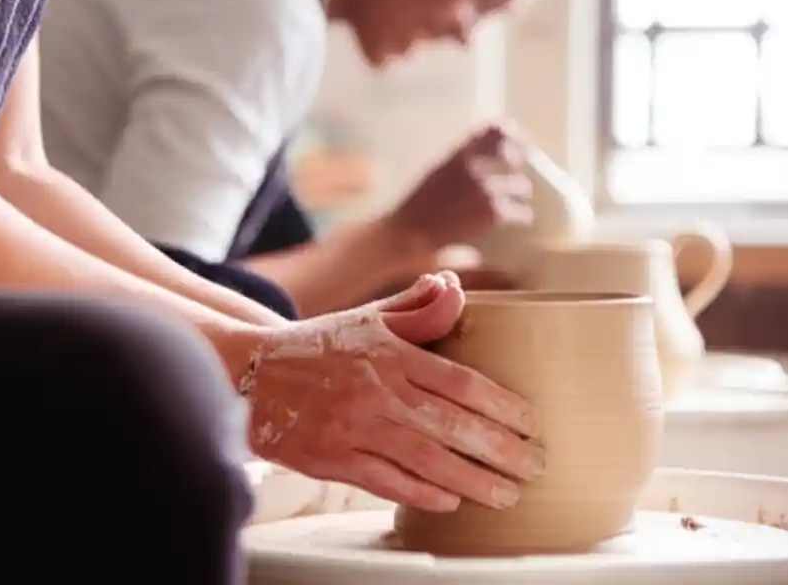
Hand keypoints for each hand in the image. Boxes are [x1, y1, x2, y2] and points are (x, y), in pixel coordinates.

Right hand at [242, 272, 544, 511]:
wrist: (253, 373)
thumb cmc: (322, 345)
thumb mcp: (369, 318)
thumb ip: (418, 308)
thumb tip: (456, 286)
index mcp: (390, 353)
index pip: (459, 381)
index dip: (501, 405)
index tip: (532, 423)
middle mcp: (375, 391)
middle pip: (451, 426)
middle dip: (500, 451)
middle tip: (534, 465)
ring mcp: (352, 428)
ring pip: (424, 460)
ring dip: (471, 481)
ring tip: (506, 494)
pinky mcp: (330, 459)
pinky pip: (385, 481)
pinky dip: (421, 493)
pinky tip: (452, 501)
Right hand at [388, 123, 532, 252]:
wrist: (410, 233)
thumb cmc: (419, 207)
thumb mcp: (438, 172)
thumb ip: (461, 160)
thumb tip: (488, 157)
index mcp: (460, 154)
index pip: (496, 131)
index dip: (512, 136)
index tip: (518, 146)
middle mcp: (475, 166)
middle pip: (515, 158)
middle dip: (514, 172)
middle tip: (516, 184)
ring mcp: (487, 188)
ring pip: (522, 187)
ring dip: (518, 197)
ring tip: (512, 206)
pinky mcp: (495, 212)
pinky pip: (522, 212)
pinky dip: (519, 218)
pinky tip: (514, 222)